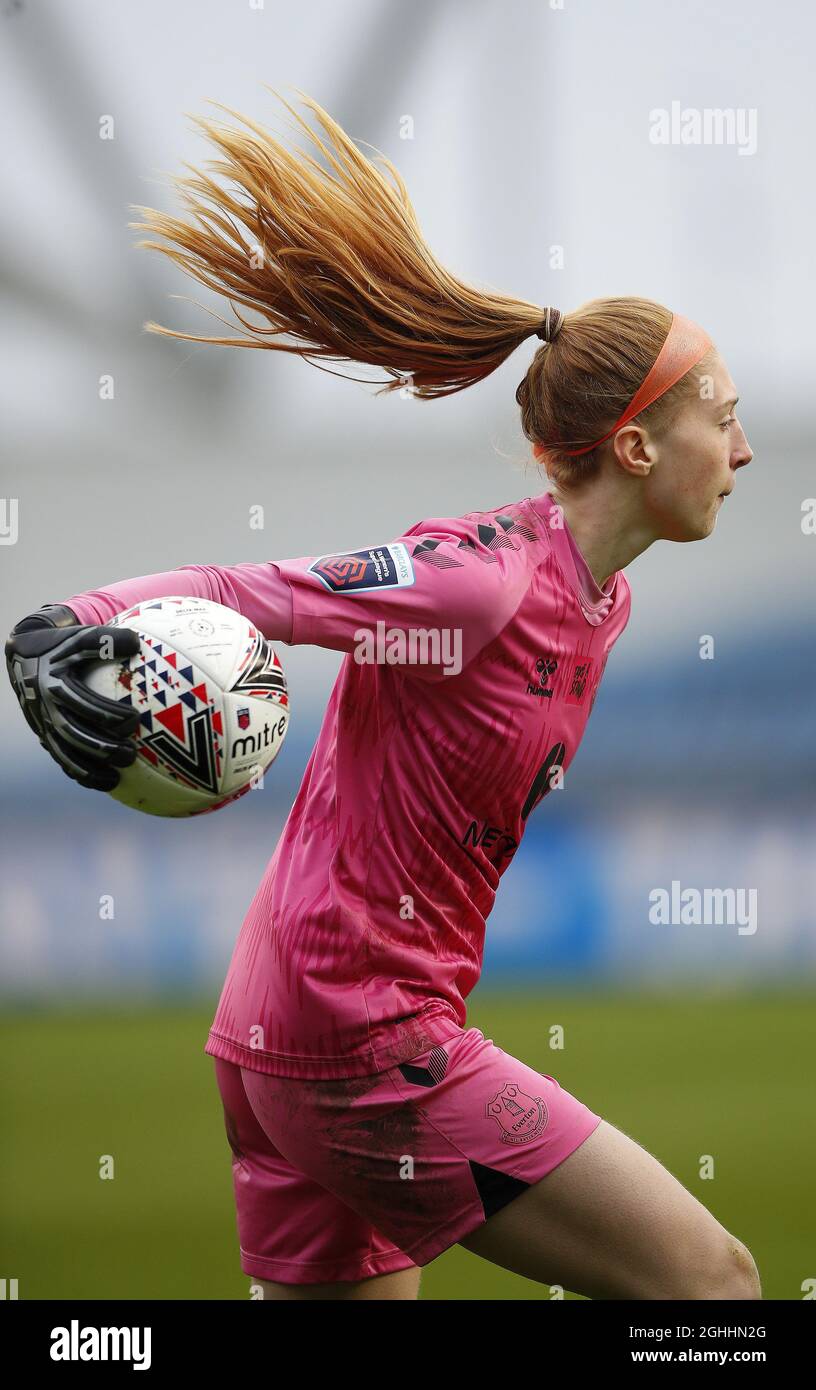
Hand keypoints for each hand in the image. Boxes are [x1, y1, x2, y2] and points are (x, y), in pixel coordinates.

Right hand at [5, 606, 141, 789]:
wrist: (23, 656)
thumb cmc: (61, 645)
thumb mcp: (79, 637)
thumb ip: (106, 639)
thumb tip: (138, 644)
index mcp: (54, 685)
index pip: (84, 704)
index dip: (109, 714)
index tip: (137, 718)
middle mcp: (46, 709)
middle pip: (74, 735)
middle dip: (102, 748)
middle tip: (131, 754)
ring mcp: (43, 726)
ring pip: (65, 754)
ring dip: (92, 769)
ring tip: (120, 775)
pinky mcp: (45, 737)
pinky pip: (63, 761)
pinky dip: (83, 775)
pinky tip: (108, 783)